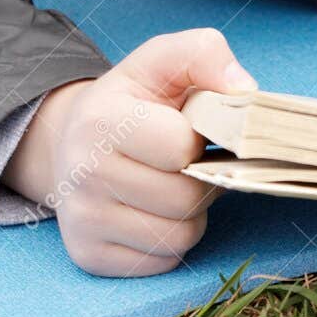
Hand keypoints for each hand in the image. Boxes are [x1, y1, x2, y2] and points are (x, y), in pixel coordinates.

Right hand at [2, 27, 256, 276]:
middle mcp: (82, 173)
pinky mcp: (89, 256)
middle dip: (200, 180)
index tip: (186, 128)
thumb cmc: (132, 99)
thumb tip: (245, 90)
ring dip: (191, 213)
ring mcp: (82, 220)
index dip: (197, 139)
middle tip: (186, 162)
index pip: (180, 148)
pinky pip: (164, 262)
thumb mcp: (163, 60)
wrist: (71, 141)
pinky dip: (172, 240)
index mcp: (100, 120)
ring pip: (179, 237)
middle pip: (184, 199)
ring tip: (171, 184)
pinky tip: (154, 211)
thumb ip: (206, 54)